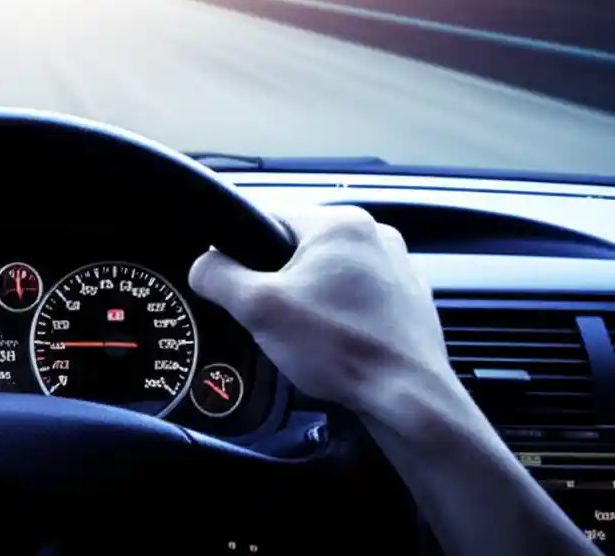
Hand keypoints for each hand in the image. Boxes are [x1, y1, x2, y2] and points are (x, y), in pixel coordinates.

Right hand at [188, 206, 452, 422]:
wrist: (409, 398)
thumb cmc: (339, 347)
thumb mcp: (258, 308)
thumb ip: (218, 277)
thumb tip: (203, 265)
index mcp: (339, 222)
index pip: (269, 215)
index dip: (243, 250)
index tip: (238, 284)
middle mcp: (376, 233)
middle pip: (301, 247)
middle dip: (280, 280)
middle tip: (271, 317)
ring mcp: (400, 266)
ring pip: (332, 274)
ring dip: (312, 298)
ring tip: (306, 336)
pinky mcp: (411, 299)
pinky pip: (360, 297)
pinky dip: (342, 315)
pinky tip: (336, 344)